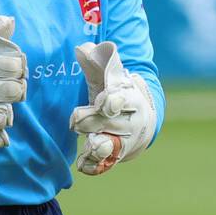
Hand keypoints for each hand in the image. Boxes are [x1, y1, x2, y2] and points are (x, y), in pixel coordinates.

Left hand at [70, 41, 156, 175]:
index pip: (123, 100)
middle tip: (75, 120)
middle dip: (93, 121)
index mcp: (129, 98)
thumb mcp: (108, 75)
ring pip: (112, 147)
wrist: (140, 119)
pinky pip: (104, 165)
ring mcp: (123, 141)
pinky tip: (83, 164)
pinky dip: (94, 165)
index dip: (113, 101)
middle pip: (111, 123)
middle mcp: (129, 122)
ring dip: (100, 147)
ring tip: (90, 145)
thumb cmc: (116, 92)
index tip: (103, 102)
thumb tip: (82, 48)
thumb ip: (96, 61)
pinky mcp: (114, 157)